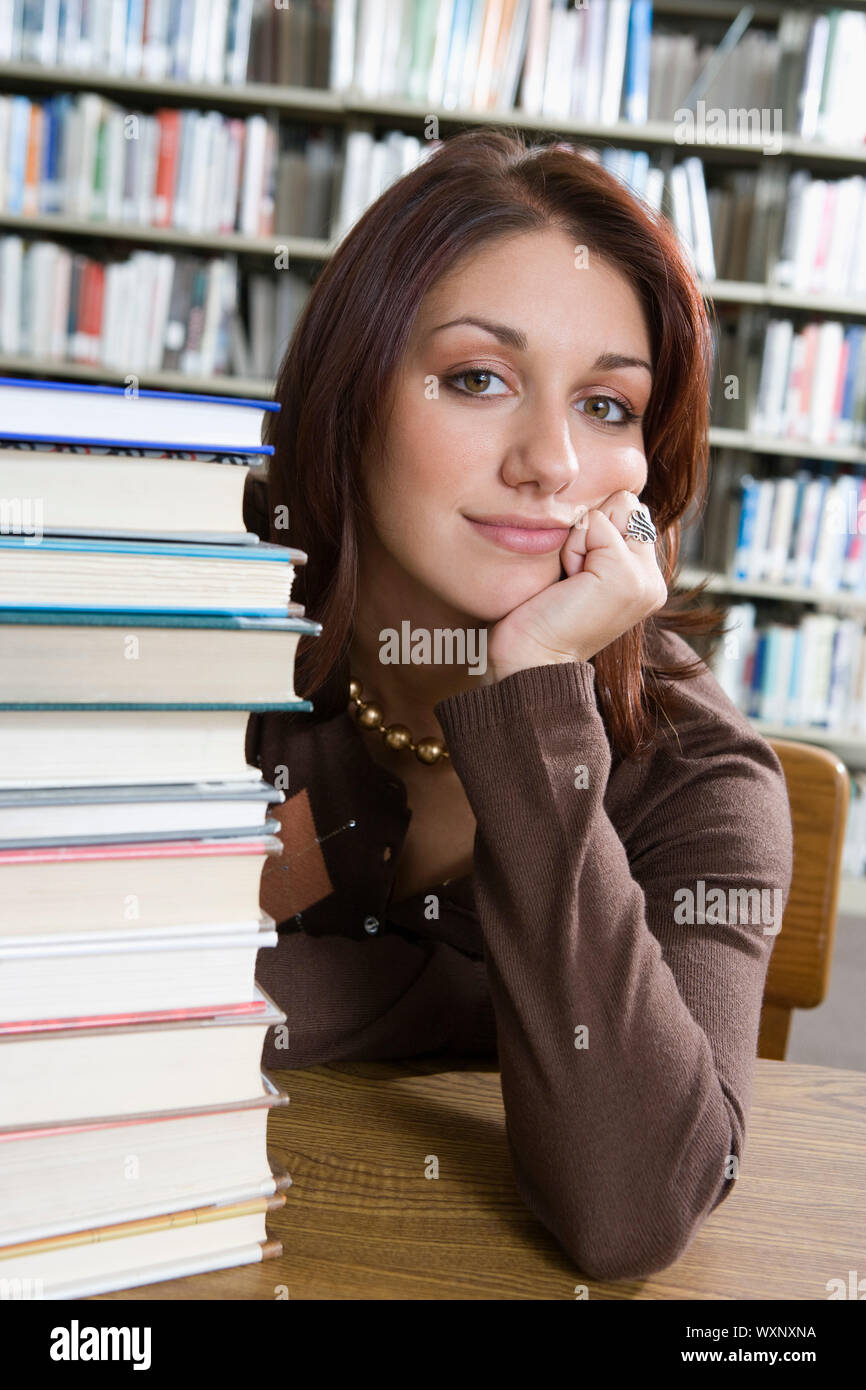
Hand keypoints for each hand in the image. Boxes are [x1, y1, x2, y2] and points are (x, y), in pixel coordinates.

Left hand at [479, 491, 667, 683]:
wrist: (529, 660)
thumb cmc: (539, 616)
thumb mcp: (578, 570)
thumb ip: (600, 540)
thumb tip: (595, 503)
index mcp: (644, 577)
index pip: (630, 510)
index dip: (593, 527)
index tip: (574, 571)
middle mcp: (652, 579)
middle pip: (629, 502)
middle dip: (592, 526)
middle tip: (572, 573)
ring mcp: (645, 579)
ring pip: (618, 505)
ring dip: (582, 536)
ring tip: (571, 577)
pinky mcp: (627, 577)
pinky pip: (596, 523)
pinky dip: (574, 546)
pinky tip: (569, 581)